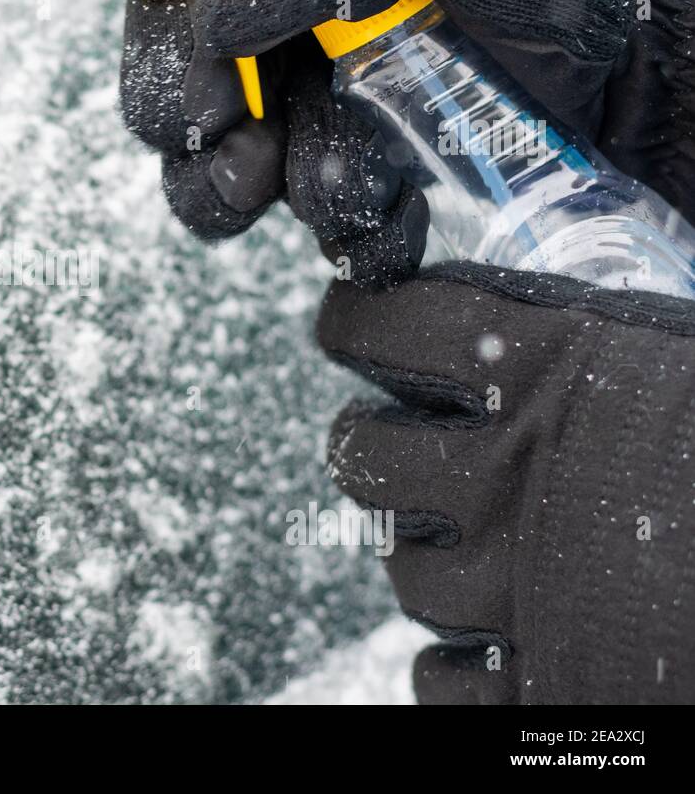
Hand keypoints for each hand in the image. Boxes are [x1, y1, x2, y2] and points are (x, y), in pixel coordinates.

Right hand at [120, 0, 694, 281]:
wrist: (628, 58)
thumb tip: (213, 22)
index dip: (161, 61)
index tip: (204, 109)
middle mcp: (281, 29)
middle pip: (179, 103)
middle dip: (212, 151)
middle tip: (254, 164)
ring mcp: (313, 106)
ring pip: (232, 180)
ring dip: (286, 197)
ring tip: (357, 192)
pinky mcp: (355, 174)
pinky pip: (313, 226)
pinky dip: (348, 236)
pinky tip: (398, 220)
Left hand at [318, 262, 694, 702]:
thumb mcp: (681, 364)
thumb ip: (600, 350)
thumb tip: (544, 335)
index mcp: (550, 372)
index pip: (389, 325)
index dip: (353, 322)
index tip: (347, 324)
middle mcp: (505, 475)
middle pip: (361, 453)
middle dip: (370, 445)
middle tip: (397, 445)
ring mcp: (511, 588)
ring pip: (400, 566)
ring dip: (426, 554)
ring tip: (482, 550)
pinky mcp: (536, 687)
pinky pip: (437, 675)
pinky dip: (456, 660)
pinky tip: (499, 641)